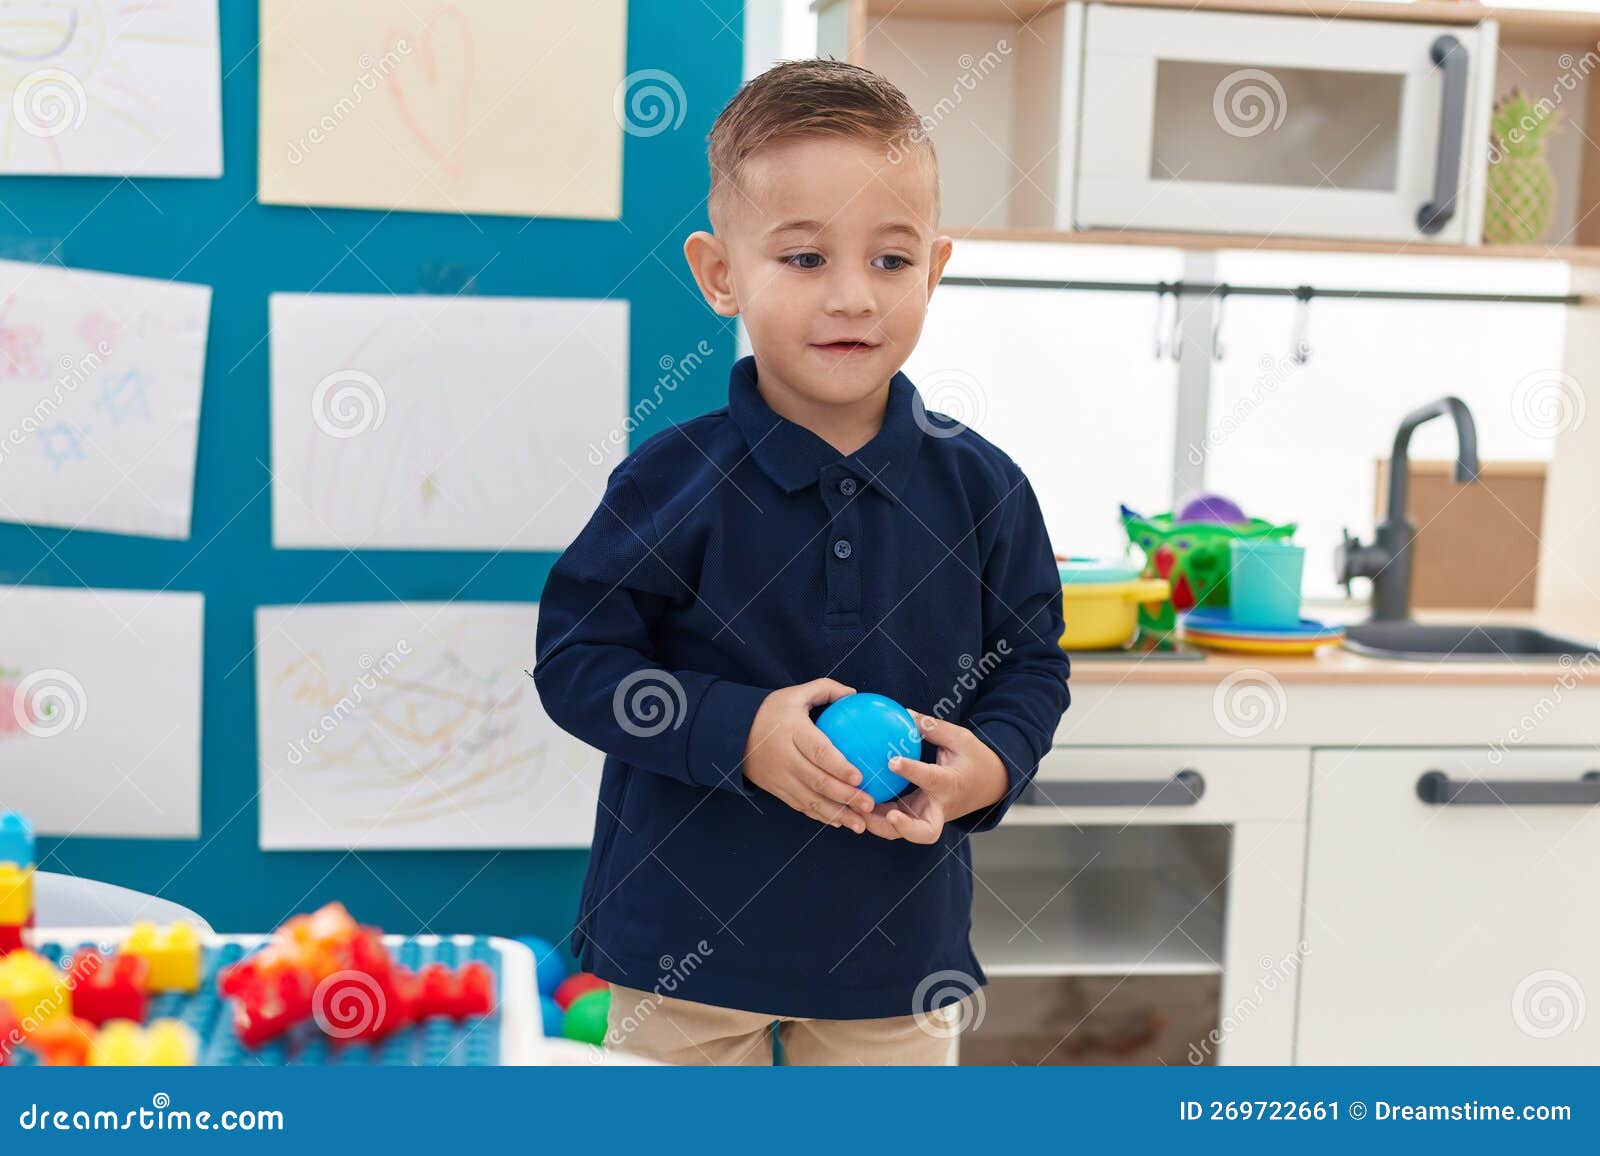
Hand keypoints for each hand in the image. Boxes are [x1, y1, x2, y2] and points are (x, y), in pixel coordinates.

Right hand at [743, 679, 875, 832]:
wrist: (733, 733)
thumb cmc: (771, 712)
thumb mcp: (795, 694)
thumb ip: (824, 689)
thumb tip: (853, 694)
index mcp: (792, 732)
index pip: (818, 751)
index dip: (839, 766)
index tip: (860, 777)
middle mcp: (785, 757)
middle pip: (817, 781)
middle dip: (845, 796)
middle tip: (869, 803)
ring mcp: (779, 777)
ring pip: (810, 800)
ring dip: (837, 813)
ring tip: (860, 824)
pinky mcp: (776, 789)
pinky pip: (800, 806)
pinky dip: (820, 816)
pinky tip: (839, 821)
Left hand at [862, 711, 1007, 843]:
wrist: (990, 786)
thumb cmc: (974, 759)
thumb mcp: (961, 738)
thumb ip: (933, 728)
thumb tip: (904, 712)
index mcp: (951, 784)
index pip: (931, 779)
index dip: (911, 771)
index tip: (891, 761)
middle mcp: (939, 807)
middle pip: (924, 831)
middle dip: (902, 827)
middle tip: (883, 814)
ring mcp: (929, 816)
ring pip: (904, 833)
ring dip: (880, 825)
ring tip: (855, 808)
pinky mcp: (918, 818)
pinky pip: (895, 823)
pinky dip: (876, 817)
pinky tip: (854, 801)